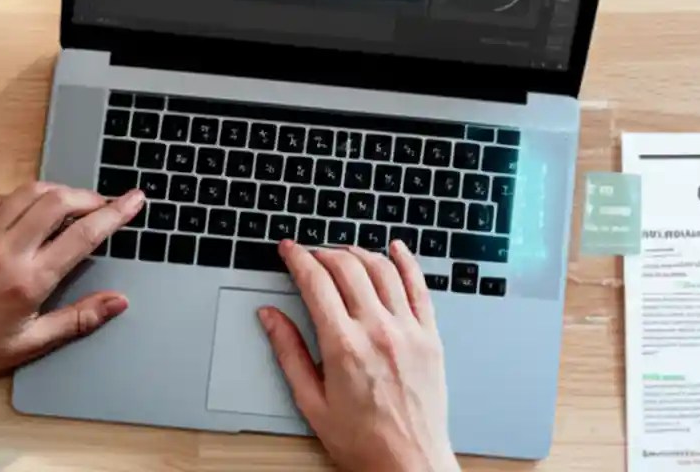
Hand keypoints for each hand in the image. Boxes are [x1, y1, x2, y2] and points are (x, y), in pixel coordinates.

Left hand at [0, 182, 144, 426]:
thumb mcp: (31, 344)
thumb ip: (79, 319)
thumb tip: (118, 301)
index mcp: (29, 280)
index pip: (84, 235)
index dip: (115, 213)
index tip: (134, 200)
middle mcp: (6, 251)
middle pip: (58, 202)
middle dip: (89, 196)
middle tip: (104, 204)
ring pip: (28, 193)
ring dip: (56, 191)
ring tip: (71, 202)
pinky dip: (21, 197)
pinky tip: (29, 209)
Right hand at [260, 240, 458, 471]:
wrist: (409, 463)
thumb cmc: (362, 441)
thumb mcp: (311, 401)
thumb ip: (288, 353)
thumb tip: (270, 317)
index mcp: (343, 346)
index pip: (315, 283)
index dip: (298, 259)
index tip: (288, 250)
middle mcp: (378, 331)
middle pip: (348, 268)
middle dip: (324, 252)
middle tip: (311, 254)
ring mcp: (408, 330)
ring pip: (382, 269)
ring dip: (359, 252)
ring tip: (344, 252)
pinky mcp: (430, 336)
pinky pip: (419, 286)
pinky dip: (406, 261)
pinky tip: (396, 249)